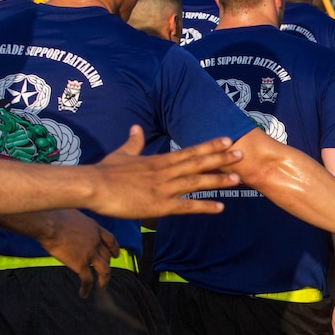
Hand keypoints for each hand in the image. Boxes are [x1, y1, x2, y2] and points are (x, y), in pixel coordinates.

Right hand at [35, 210, 119, 297]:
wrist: (49, 223)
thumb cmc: (53, 215)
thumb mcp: (72, 214)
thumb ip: (76, 222)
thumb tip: (68, 223)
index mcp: (95, 228)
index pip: (111, 240)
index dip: (115, 249)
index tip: (116, 255)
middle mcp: (96, 241)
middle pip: (107, 256)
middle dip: (107, 265)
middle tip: (104, 272)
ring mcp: (90, 253)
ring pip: (104, 270)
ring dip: (104, 280)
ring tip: (101, 288)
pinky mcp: (80, 264)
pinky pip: (87, 279)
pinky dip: (87, 288)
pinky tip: (83, 293)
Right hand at [92, 126, 242, 218]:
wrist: (92, 186)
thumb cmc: (104, 172)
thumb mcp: (122, 154)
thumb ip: (133, 142)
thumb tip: (135, 127)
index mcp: (158, 161)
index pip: (189, 151)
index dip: (210, 146)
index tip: (227, 140)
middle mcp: (165, 172)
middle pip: (198, 163)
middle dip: (221, 159)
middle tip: (242, 153)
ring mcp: (164, 188)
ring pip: (196, 182)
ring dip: (218, 180)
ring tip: (238, 179)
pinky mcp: (159, 205)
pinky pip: (186, 206)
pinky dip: (204, 206)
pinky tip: (220, 207)